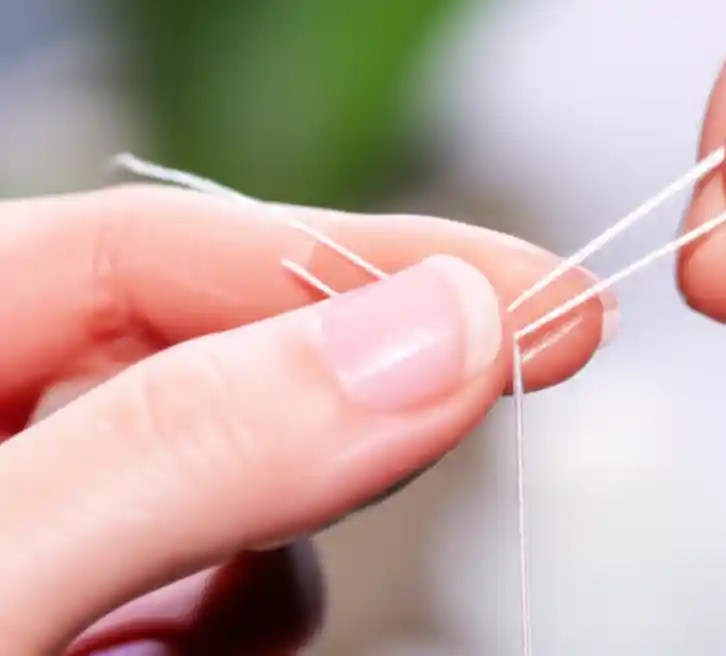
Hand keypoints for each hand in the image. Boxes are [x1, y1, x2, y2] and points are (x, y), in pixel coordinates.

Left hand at [0, 186, 606, 653]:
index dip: (353, 254)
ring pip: (226, 489)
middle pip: (207, 356)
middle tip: (518, 372)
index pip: (147, 247)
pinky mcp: (75, 620)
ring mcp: (32, 533)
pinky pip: (206, 597)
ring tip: (189, 647)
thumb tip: (430, 334)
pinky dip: (237, 627)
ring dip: (275, 559)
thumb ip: (193, 448)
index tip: (538, 296)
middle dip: (348, 394)